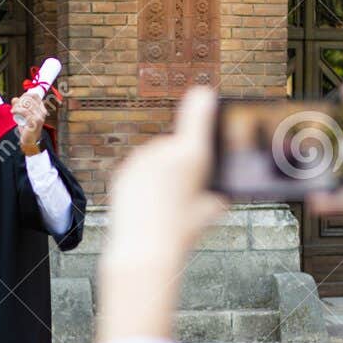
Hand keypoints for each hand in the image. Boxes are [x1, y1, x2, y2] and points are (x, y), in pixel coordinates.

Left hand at [11, 93, 46, 152]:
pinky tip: (13, 112)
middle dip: (19, 101)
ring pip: (26, 104)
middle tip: (14, 107)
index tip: (19, 100)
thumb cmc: (27, 128)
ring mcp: (39, 117)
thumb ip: (19, 106)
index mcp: (41, 109)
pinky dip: (17, 110)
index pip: (35, 96)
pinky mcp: (34, 121)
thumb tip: (14, 99)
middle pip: (29, 99)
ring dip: (17, 106)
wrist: (30, 141)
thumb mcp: (22, 115)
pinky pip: (24, 111)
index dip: (25, 95)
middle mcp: (42, 112)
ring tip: (13, 111)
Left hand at [96, 86, 228, 342]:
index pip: (198, 111)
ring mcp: (141, 158)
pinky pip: (140, 169)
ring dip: (163, 171)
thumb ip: (216, 190)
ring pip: (157, 157)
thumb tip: (218, 189)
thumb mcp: (212, 209)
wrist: (144, 249)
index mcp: (192, 154)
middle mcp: (164, 149)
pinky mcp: (124, 170)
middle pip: (177, 144)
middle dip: (182, 160)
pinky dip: (145, 180)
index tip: (205, 94)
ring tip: (165, 202)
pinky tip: (148, 202)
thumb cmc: (183, 231)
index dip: (203, 102)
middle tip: (186, 189)